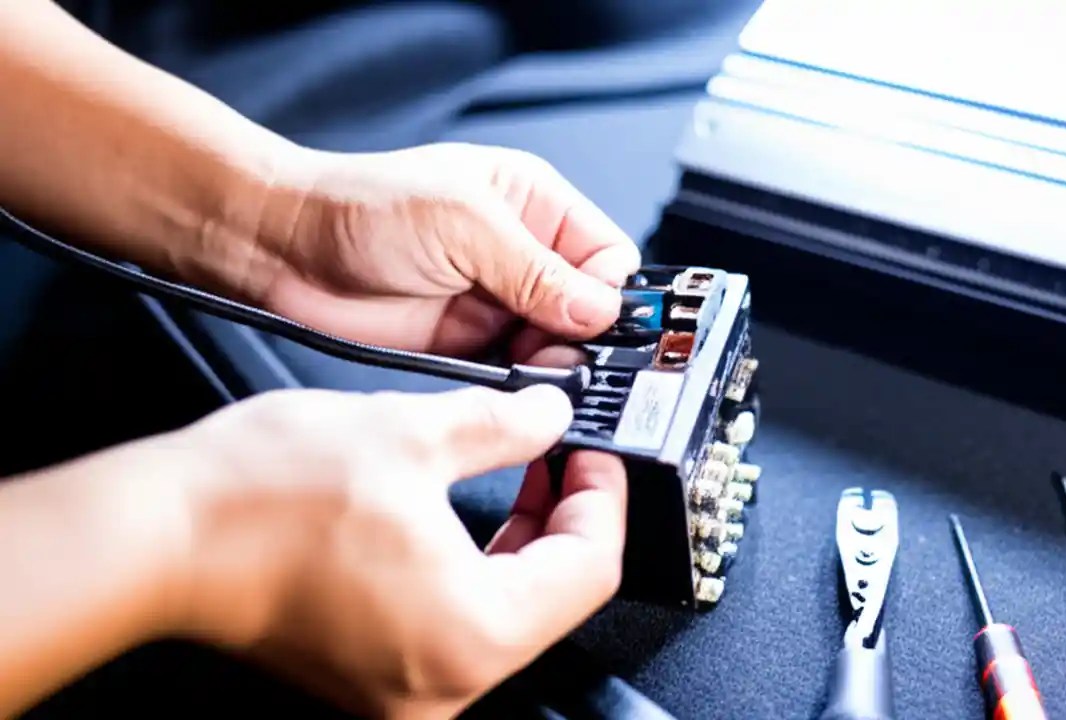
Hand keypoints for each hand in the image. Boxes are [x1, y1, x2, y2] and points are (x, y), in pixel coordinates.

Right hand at [168, 385, 625, 718]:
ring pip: (504, 614)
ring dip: (520, 543)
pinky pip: (455, 627)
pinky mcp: (369, 679)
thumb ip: (506, 426)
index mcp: (473, 634)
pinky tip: (462, 519)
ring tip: (515, 475)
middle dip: (562, 518)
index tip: (595, 455)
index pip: (589, 570)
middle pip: (551, 597)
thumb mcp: (413, 433)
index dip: (602, 498)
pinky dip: (473, 572)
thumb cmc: (263, 498)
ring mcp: (403, 692)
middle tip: (556, 455)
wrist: (159, 536)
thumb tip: (552, 416)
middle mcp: (444, 684)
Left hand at [231, 142, 640, 359]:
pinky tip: (508, 378)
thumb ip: (535, 269)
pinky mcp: (469, 342)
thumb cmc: (361, 206)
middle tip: (559, 350)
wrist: (285, 250)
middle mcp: (522, 252)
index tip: (591, 320)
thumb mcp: (462, 224)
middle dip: (580, 333)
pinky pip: (517, 369)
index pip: (607, 255)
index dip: (606, 290)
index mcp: (534, 202)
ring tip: (527, 362)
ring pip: (557, 343)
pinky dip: (520, 381)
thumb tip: (597, 308)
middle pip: (588, 305)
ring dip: (549, 360)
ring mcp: (497, 300)